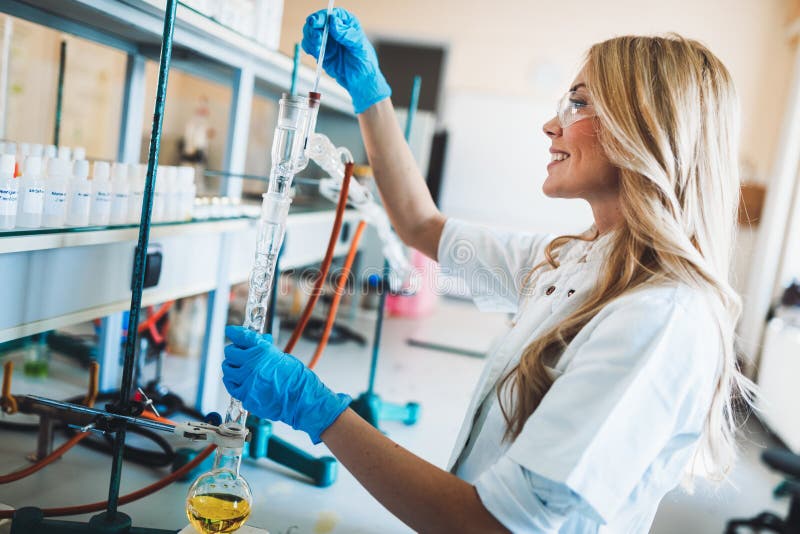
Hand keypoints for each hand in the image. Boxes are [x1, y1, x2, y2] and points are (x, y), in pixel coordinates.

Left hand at [222, 325, 350, 443]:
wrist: (301, 399)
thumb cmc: (296, 379)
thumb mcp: (282, 356)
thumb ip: (266, 349)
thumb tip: (260, 341)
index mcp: (262, 350)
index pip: (241, 336)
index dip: (234, 332)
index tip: (231, 331)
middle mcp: (252, 364)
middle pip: (230, 352)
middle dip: (235, 351)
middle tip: (239, 354)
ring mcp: (247, 381)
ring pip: (227, 370)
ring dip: (232, 367)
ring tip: (239, 369)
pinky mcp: (245, 396)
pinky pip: (232, 386)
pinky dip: (234, 383)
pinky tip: (239, 382)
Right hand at [302, 8, 391, 113]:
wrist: (360, 81)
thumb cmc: (365, 62)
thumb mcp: (360, 47)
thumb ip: (347, 34)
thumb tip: (334, 22)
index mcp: (347, 23)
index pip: (332, 14)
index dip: (322, 16)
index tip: (316, 22)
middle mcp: (334, 29)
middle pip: (317, 21)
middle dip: (313, 28)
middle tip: (317, 38)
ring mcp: (326, 40)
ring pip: (310, 32)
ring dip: (310, 38)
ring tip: (317, 48)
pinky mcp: (320, 51)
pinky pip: (309, 46)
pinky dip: (309, 47)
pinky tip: (316, 53)